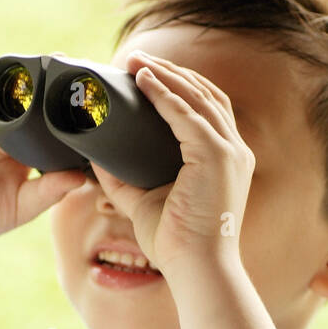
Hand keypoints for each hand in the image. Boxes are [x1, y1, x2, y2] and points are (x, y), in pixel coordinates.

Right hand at [0, 81, 86, 255]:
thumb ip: (49, 191)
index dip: (62, 110)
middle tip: (69, 68)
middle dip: (45, 83)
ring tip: (42, 73)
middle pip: (25, 98)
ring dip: (19, 81)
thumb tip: (83, 178)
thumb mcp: (20, 206)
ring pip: (0, 91)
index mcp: (20, 149)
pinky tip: (5, 90)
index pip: (44, 122)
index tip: (87, 98)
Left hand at [90, 51, 255, 277]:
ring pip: (198, 97)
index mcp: (225, 160)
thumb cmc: (177, 245)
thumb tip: (93, 159)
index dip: (179, 87)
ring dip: (165, 75)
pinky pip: (188, 115)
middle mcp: (234, 150)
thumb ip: (122, 180)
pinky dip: (165, 95)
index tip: (147, 74)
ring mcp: (230, 152)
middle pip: (205, 94)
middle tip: (136, 58)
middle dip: (171, 72)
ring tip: (135, 61)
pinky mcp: (217, 157)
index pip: (207, 109)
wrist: (197, 270)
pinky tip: (144, 82)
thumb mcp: (145, 203)